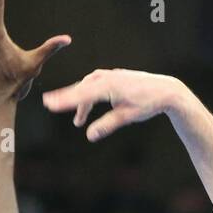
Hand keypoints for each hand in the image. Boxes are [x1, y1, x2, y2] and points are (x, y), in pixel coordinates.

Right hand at [42, 68, 185, 140]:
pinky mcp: (112, 79)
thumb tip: (90, 136)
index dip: (65, 101)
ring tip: (78, 122)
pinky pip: (94, 87)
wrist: (164, 90)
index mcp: (108, 86)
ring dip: (80, 103)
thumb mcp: (127, 117)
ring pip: (87, 88)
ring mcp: (108, 76)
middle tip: (48, 104)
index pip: (82, 94)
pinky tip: (86, 112)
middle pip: (81, 89)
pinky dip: (88, 98)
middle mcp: (106, 78)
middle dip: (65, 98)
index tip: (50, 105)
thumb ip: (107, 126)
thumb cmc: (147, 103)